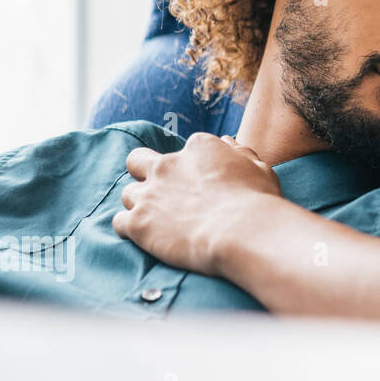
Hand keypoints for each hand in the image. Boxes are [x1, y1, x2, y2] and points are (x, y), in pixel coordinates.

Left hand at [114, 132, 284, 275]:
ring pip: (128, 193)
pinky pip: (120, 223)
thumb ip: (241, 154)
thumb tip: (229, 143)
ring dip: (141, 204)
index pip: (186, 149)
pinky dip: (130, 230)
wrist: (243, 232)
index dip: (192, 167)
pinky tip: (147, 237)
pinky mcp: (138, 223)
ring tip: (159, 221)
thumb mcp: (260, 168)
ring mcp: (149, 194)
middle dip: (145, 172)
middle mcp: (167, 165)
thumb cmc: (258, 200)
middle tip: (162, 191)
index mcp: (197, 147)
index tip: (202, 183)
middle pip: (137, 161)